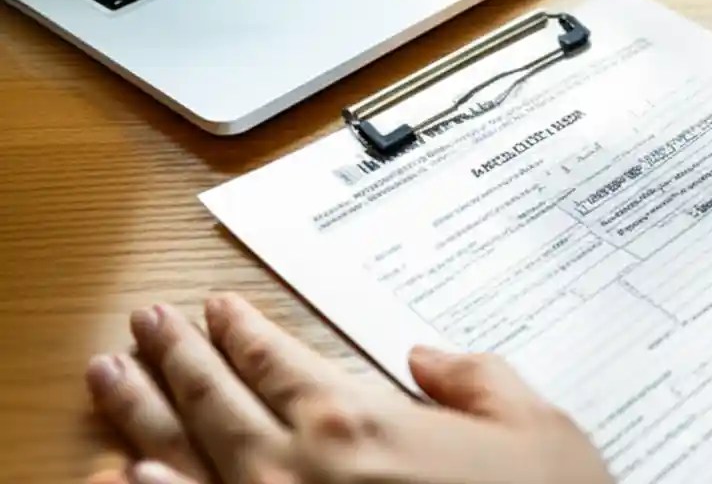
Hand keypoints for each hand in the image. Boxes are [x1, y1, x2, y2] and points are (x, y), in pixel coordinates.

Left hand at [84, 294, 612, 483]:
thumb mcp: (533, 425)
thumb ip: (475, 378)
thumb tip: (432, 357)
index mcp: (359, 422)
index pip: (275, 360)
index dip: (239, 330)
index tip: (217, 309)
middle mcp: (301, 468)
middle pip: (216, 399)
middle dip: (177, 355)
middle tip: (148, 322)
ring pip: (186, 456)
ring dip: (142, 411)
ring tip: (113, 376)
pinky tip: (127, 474)